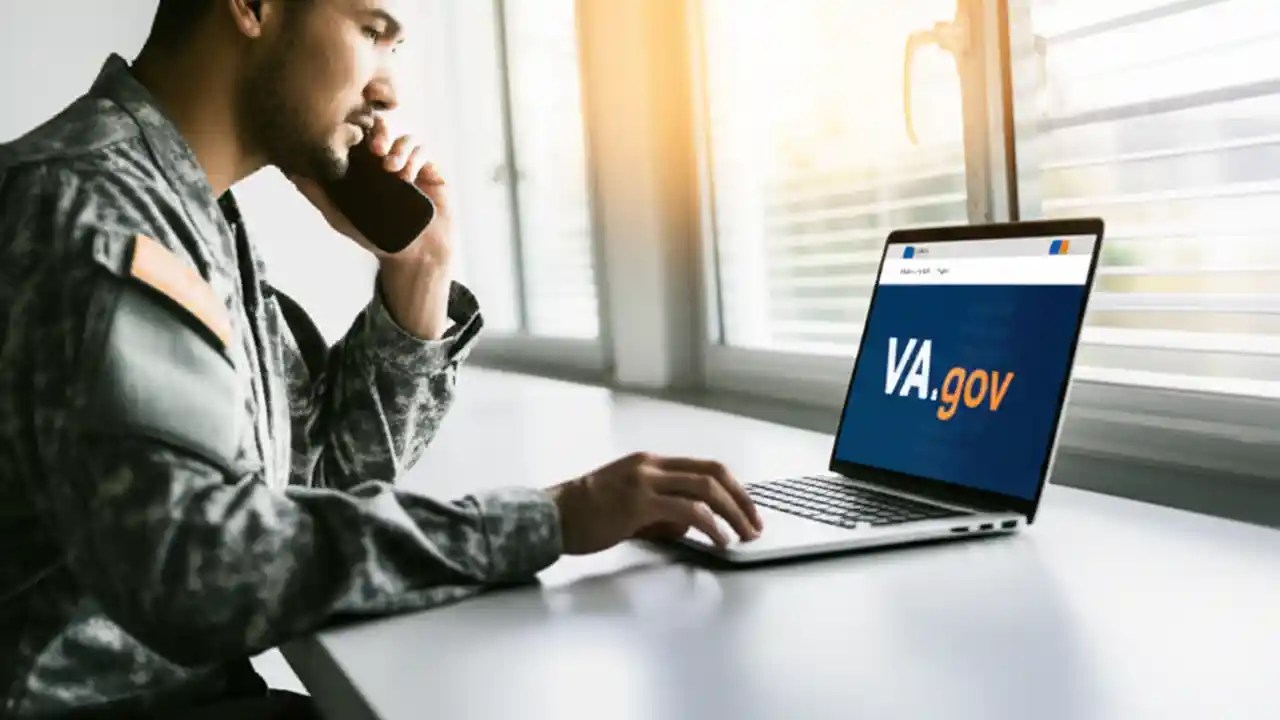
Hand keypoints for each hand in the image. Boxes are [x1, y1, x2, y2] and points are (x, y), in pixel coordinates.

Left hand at [289, 116, 452, 265]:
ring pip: (404, 136)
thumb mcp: (340, 214)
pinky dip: (413, 159)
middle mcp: (388, 157)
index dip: (356, 125)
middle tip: (373, 147)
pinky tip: (405, 177)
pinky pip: (423, 151)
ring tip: (389, 166)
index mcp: (365, 162)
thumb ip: (317, 193)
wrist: (412, 254)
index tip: (349, 134)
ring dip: (398, 147)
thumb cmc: (376, 235)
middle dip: (379, 131)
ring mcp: (410, 162)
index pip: (360, 131)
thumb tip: (289, 171)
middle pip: (384, 126)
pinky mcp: (431, 169)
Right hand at [547, 452, 763, 554]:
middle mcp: (651, 465)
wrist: (550, 516)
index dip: (732, 488)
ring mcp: (645, 481)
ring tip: (743, 535)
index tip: (746, 510)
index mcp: (649, 462)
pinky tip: (719, 540)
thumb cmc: (584, 515)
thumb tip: (690, 527)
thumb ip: (661, 513)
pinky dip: (711, 526)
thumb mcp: (629, 507)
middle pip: (713, 473)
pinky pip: (688, 511)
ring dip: (732, 513)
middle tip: (755, 524)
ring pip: (705, 489)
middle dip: (741, 499)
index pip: (704, 467)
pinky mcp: (639, 503)